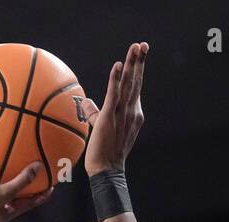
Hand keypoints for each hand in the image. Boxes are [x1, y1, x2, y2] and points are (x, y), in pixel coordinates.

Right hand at [0, 162, 53, 221]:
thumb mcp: (5, 193)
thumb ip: (21, 181)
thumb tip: (38, 167)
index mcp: (8, 212)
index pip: (30, 203)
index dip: (42, 194)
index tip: (51, 184)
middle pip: (13, 196)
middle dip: (21, 185)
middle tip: (30, 170)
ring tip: (3, 165)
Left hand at [83, 41, 147, 175]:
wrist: (106, 169)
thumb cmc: (104, 151)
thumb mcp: (101, 127)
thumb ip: (95, 113)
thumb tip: (86, 102)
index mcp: (133, 112)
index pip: (136, 87)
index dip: (138, 70)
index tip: (140, 54)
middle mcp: (131, 111)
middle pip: (136, 81)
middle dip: (140, 62)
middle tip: (142, 44)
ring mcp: (122, 114)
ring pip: (129, 85)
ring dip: (132, 65)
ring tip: (135, 48)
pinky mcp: (110, 117)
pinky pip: (113, 95)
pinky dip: (116, 80)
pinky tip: (118, 66)